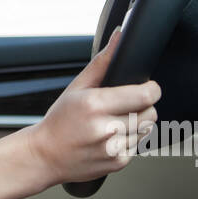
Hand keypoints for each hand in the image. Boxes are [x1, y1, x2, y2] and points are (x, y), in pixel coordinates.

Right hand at [24, 28, 159, 187]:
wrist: (45, 155)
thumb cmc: (60, 120)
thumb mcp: (77, 87)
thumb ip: (102, 62)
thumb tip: (118, 35)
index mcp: (95, 104)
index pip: (144, 95)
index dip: (152, 89)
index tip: (148, 87)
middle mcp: (105, 128)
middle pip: (150, 113)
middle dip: (144, 106)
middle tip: (126, 105)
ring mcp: (112, 148)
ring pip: (147, 130)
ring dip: (137, 124)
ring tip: (114, 122)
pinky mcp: (117, 163)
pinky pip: (137, 147)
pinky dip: (128, 141)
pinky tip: (110, 138)